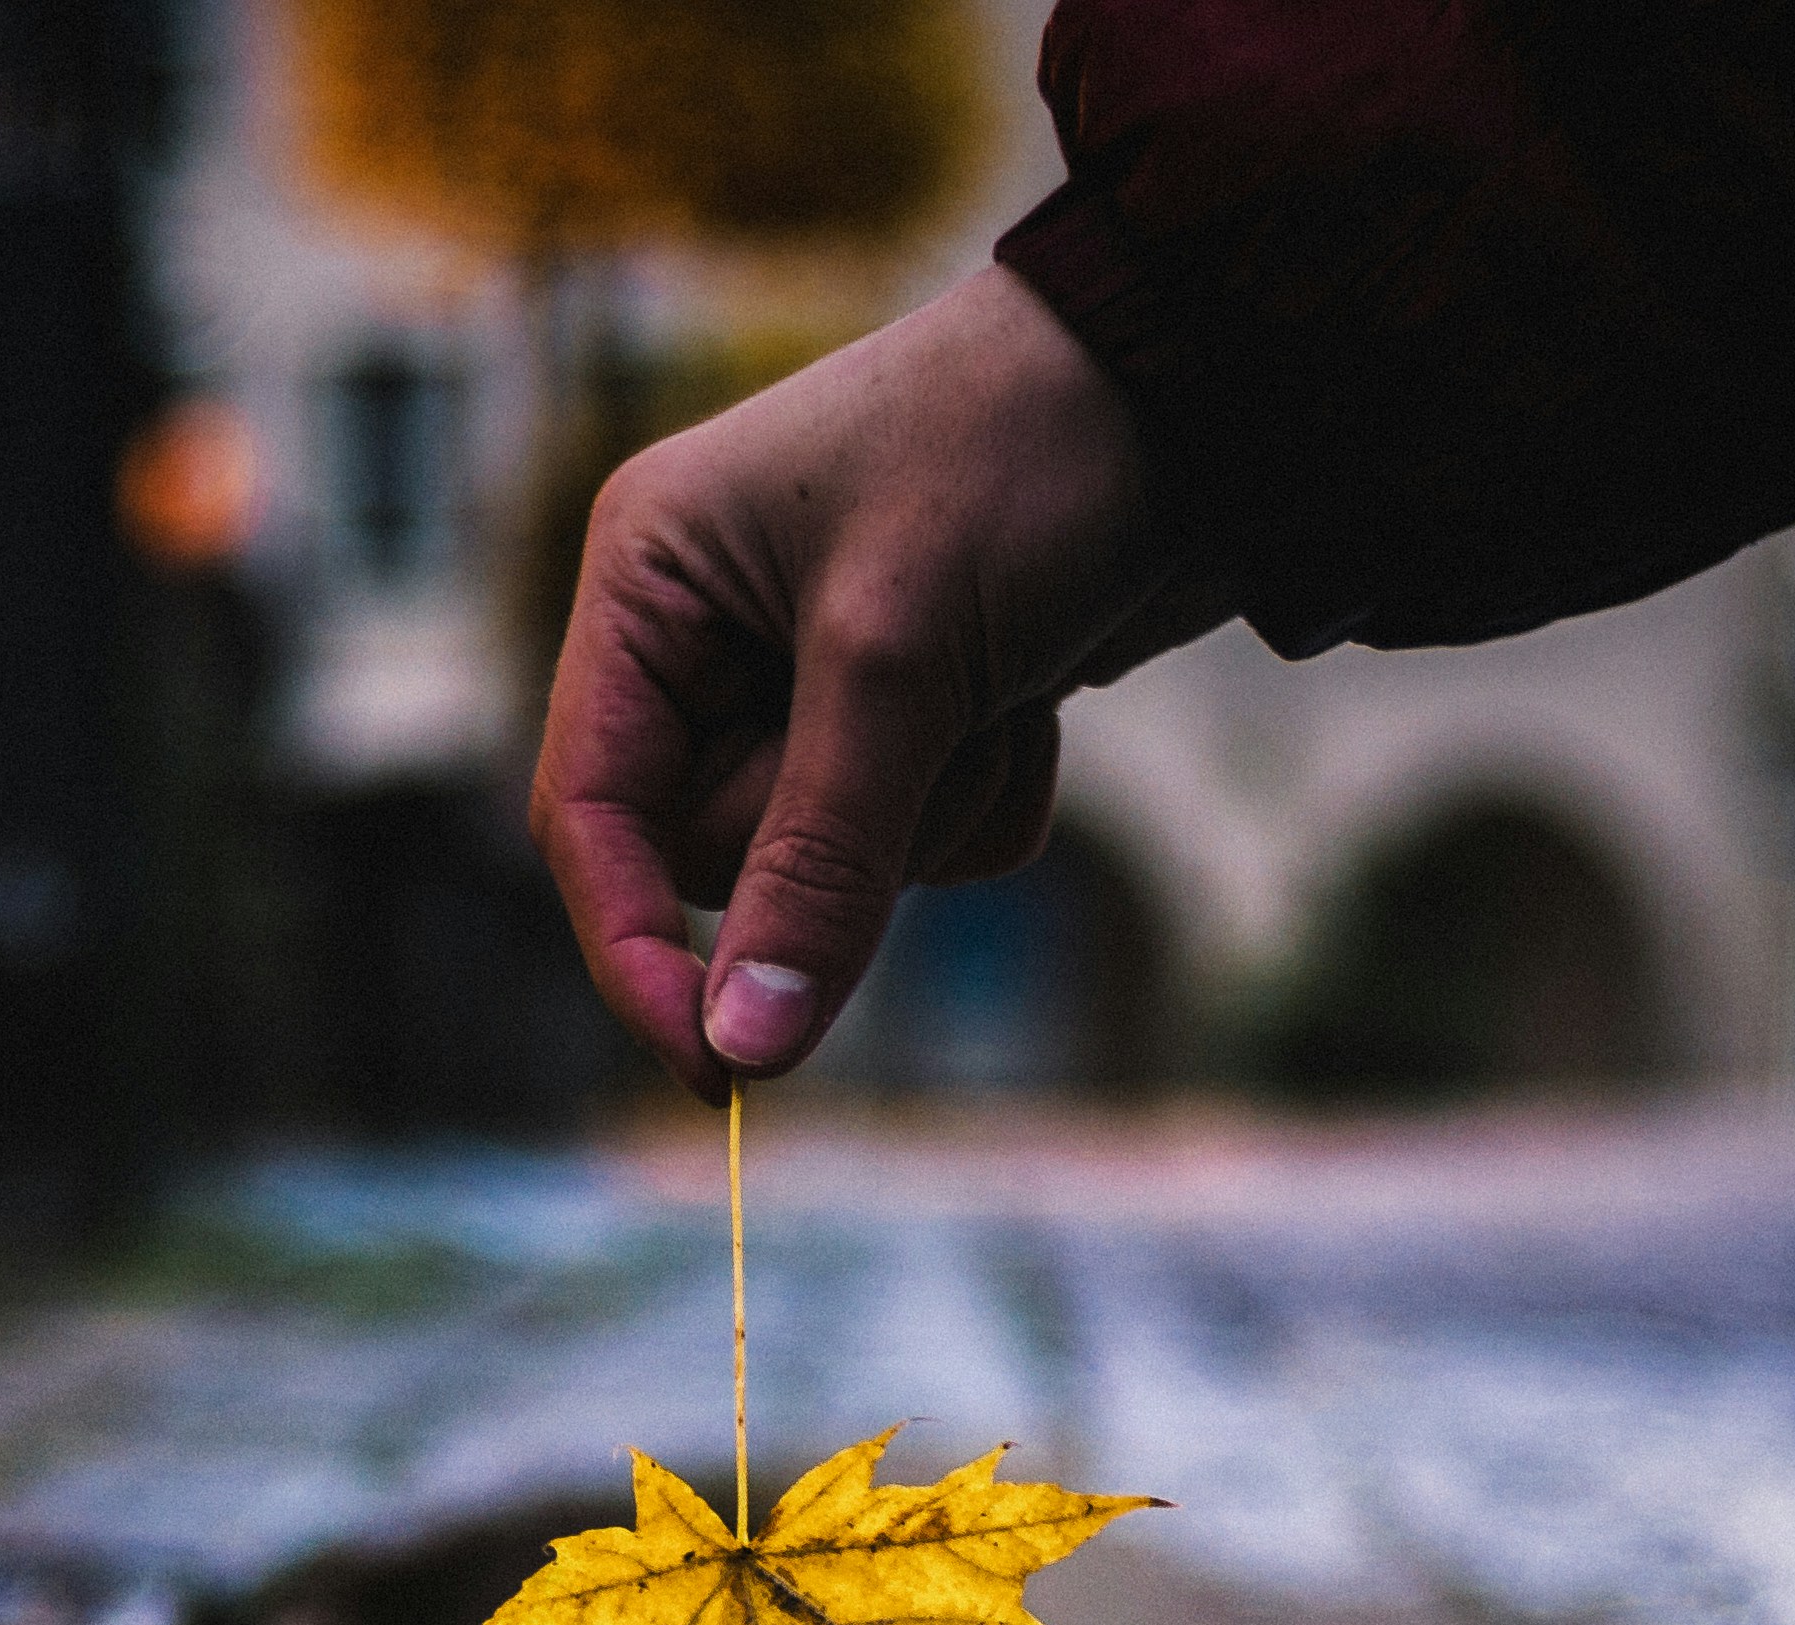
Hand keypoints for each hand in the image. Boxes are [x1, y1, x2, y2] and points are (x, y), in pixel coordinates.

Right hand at [528, 265, 1222, 1099]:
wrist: (1205, 384)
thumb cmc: (1022, 459)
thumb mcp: (901, 664)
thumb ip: (817, 867)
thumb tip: (743, 1051)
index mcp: (649, 581)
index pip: (589, 816)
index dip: (635, 951)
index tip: (713, 1070)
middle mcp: (708, 634)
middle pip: (719, 860)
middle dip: (842, 829)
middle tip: (930, 721)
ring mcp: (814, 679)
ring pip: (830, 870)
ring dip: (932, 812)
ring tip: (998, 683)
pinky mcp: (915, 713)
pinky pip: (921, 848)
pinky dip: (987, 797)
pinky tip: (1034, 694)